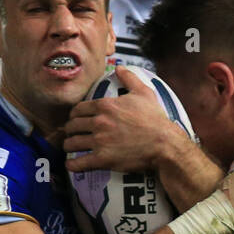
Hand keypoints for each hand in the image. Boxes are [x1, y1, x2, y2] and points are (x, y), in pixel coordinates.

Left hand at [63, 67, 181, 172]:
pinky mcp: (103, 159)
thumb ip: (129, 78)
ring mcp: (100, 141)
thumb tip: (119, 68)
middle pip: (73, 125)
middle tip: (71, 134)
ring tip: (70, 148)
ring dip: (69, 146)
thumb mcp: (144, 93)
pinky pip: (80, 163)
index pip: (78, 109)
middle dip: (70, 130)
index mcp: (105, 106)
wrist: (164, 144)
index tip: (75, 119)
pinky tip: (70, 165)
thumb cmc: (156, 120)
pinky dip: (72, 165)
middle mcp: (99, 122)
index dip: (74, 115)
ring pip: (73, 143)